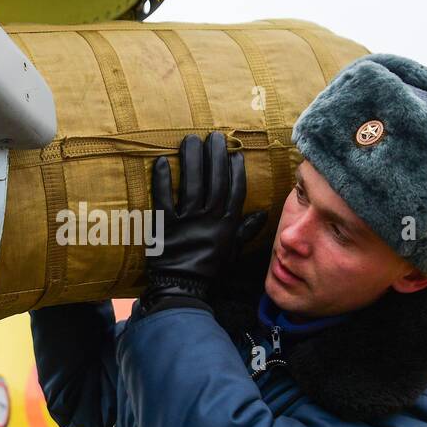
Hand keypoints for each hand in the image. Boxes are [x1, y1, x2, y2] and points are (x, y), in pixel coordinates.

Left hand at [141, 132, 267, 313]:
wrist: (183, 289)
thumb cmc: (210, 270)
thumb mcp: (233, 250)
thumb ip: (246, 230)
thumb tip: (264, 214)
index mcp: (227, 224)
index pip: (235, 191)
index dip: (236, 170)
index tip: (235, 153)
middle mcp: (210, 219)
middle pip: (215, 180)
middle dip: (215, 155)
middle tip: (213, 136)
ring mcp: (187, 221)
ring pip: (192, 183)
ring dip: (191, 159)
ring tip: (190, 139)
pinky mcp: (165, 225)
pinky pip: (163, 198)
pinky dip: (162, 179)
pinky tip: (162, 161)